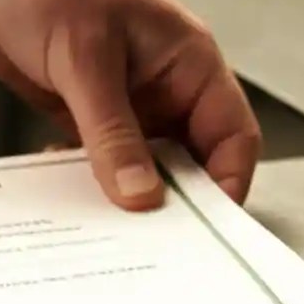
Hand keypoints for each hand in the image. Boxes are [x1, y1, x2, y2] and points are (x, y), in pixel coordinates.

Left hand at [0, 0, 261, 209]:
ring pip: (145, 170)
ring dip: (126, 199)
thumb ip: (112, 132)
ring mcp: (128, 106)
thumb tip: (140, 195)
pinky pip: (102, 165)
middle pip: (192, 163)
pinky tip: (71, 199)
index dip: (227, 184)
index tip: (207, 228)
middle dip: (176, 203)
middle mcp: (165, 90)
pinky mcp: (89, 118)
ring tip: (108, 230)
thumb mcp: (85, 60)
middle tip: (153, 243)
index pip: (231, 136)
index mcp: (189, 65)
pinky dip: (90, 186)